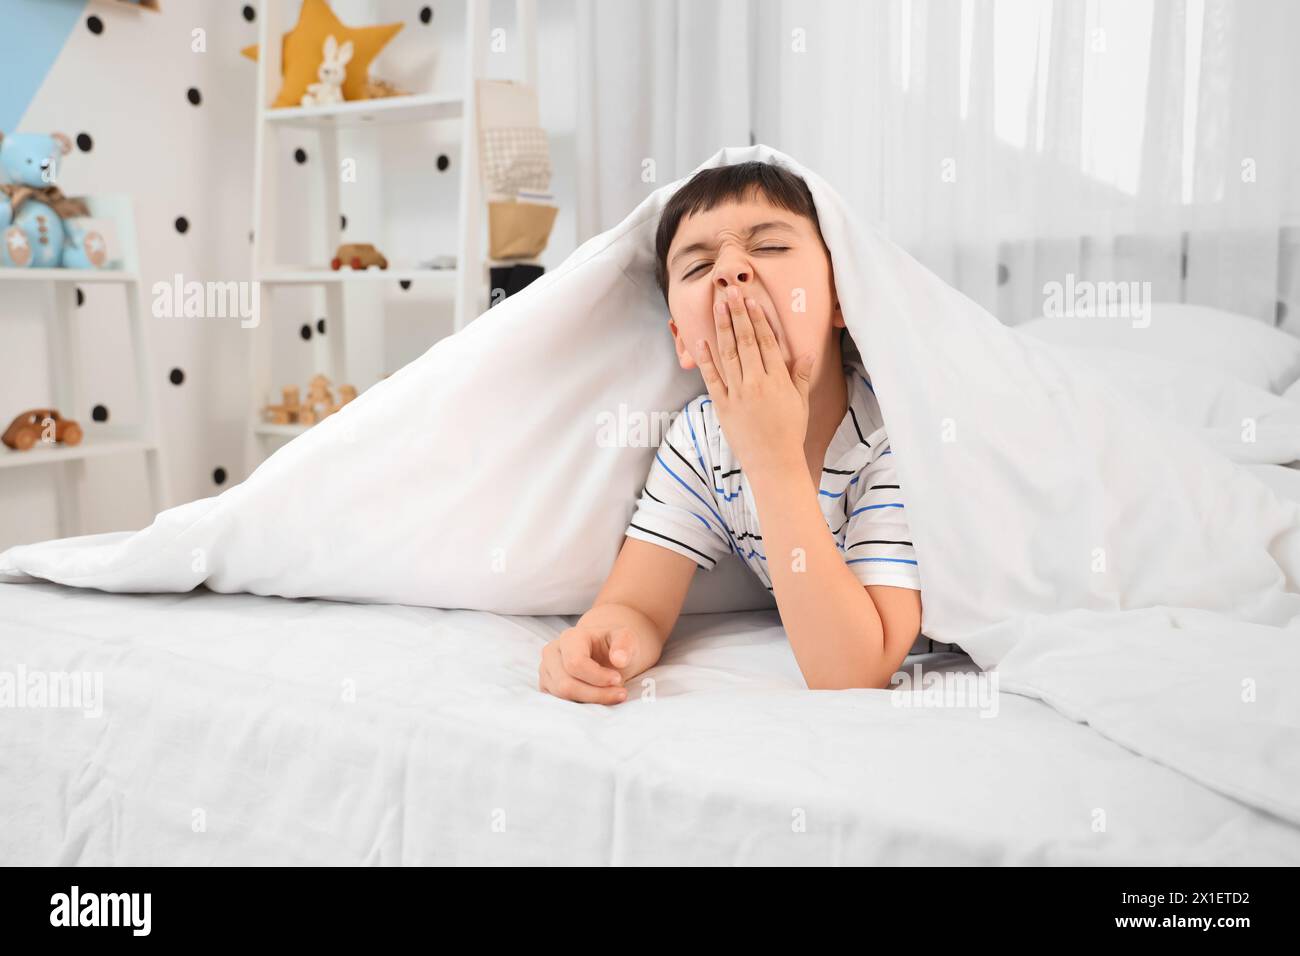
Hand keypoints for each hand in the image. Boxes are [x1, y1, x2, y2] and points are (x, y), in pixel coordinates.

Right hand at [538, 622, 647, 704]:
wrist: (605, 652)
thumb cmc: (614, 645)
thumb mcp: (626, 638)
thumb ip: (624, 645)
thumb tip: (619, 660)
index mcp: (570, 637)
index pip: (575, 663)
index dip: (597, 677)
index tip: (618, 681)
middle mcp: (552, 652)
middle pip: (566, 684)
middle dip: (596, 694)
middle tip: (620, 694)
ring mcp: (546, 671)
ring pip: (562, 696)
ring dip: (591, 702)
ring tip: (612, 695)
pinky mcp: (547, 686)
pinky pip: (560, 703)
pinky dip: (581, 706)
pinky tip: (598, 700)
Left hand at [695, 286, 814, 478]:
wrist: (774, 463)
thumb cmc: (790, 432)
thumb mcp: (800, 401)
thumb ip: (800, 374)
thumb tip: (807, 351)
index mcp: (778, 379)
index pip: (766, 342)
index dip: (757, 319)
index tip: (751, 300)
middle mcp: (757, 383)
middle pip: (745, 341)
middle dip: (737, 314)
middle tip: (730, 292)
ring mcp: (738, 394)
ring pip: (728, 354)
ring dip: (722, 328)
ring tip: (717, 307)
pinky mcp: (723, 406)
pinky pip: (712, 379)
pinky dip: (706, 360)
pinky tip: (701, 341)